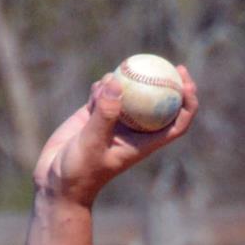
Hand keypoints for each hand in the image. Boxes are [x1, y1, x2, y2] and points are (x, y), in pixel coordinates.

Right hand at [33, 65, 198, 207]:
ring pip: (131, 94)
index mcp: (144, 143)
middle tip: (168, 63)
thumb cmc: (80, 171)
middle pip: (160, 104)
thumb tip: (116, 82)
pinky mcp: (95, 115)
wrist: (56, 181)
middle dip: (169, 83)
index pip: (177, 124)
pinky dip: (103, 86)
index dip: (188, 104)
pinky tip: (96, 87)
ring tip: (112, 79)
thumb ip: (104, 114)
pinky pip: (105, 93)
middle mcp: (134, 131)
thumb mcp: (92, 143)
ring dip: (127, 82)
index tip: (186, 83)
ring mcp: (115, 122)